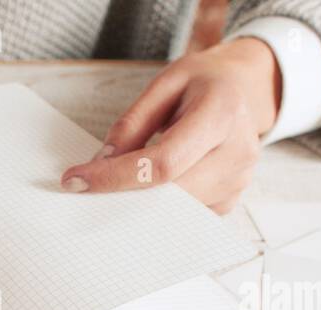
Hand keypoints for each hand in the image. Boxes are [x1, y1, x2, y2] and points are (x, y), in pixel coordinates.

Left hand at [60, 38, 280, 212]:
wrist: (244, 90)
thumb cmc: (202, 83)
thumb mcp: (165, 84)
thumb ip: (132, 123)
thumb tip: (101, 163)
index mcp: (222, 114)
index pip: (163, 163)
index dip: (115, 176)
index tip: (76, 179)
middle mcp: (237, 153)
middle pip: (169, 193)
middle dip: (120, 193)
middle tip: (85, 185)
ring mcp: (238, 182)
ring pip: (174, 210)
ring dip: (136, 202)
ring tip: (115, 181)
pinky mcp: (230, 200)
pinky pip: (184, 216)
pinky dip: (157, 207)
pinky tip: (143, 189)